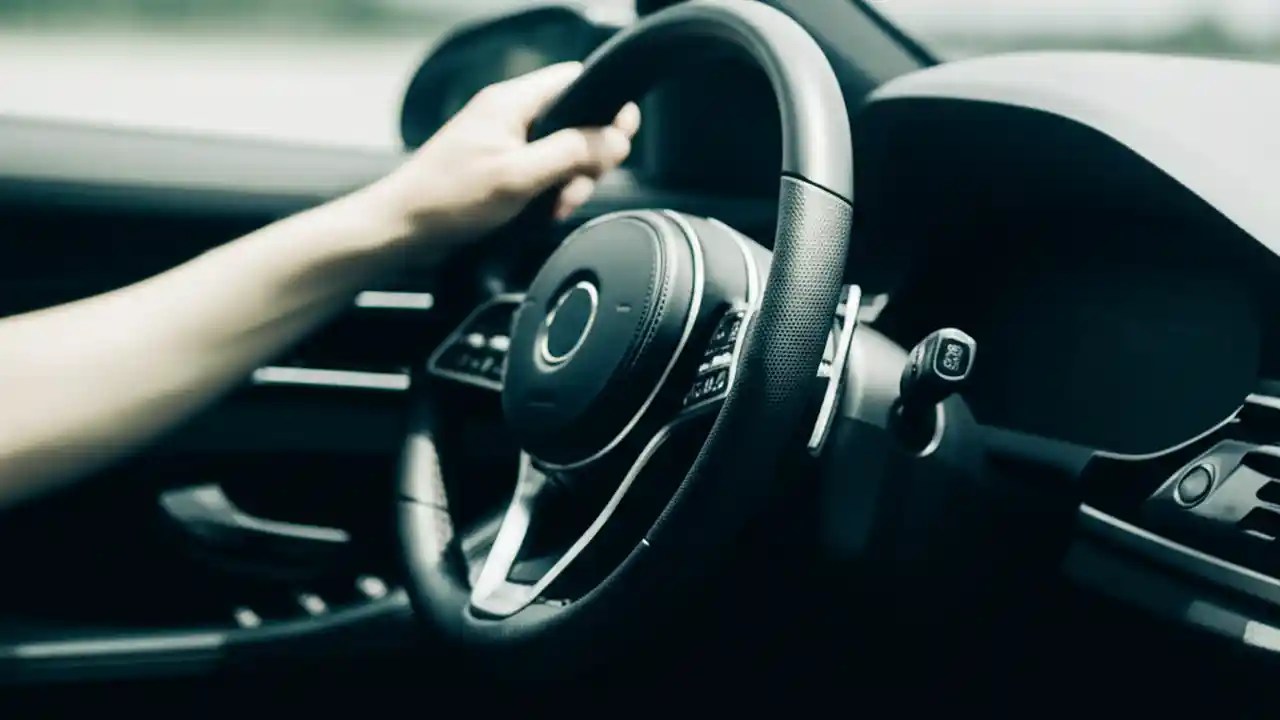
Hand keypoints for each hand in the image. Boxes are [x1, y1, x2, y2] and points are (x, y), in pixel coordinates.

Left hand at [364, 61, 640, 248]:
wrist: (403, 229)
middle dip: (587, 158)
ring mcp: (506, 142)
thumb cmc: (447, 199)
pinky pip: (543, 172)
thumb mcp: (519, 175)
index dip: (606, 106)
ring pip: (562, 151)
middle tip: (575, 188)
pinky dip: (550, 192)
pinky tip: (542, 212)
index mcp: (512, 102)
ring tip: (554, 206)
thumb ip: (571, 152)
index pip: (576, 80)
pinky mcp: (501, 167)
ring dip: (569, 182)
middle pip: (576, 121)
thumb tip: (616, 138)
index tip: (618, 138)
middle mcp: (511, 115)